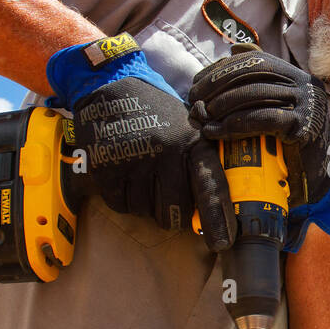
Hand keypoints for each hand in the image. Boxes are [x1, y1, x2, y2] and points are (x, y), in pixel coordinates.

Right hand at [48, 34, 234, 250]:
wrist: (109, 85)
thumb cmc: (154, 111)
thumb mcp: (186, 126)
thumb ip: (198, 160)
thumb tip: (211, 209)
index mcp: (192, 141)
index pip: (210, 185)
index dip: (217, 217)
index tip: (222, 243)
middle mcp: (167, 151)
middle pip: (174, 210)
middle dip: (171, 213)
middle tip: (164, 197)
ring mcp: (135, 159)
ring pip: (146, 211)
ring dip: (145, 203)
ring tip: (141, 174)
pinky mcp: (107, 167)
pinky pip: (121, 205)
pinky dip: (123, 198)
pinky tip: (123, 174)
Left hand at [187, 46, 329, 207]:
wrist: (314, 181)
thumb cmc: (287, 145)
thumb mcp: (274, 107)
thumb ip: (258, 80)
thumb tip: (235, 49)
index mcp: (296, 75)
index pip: (255, 59)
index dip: (222, 69)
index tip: (197, 84)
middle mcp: (305, 84)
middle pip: (253, 72)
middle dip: (217, 84)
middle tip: (195, 101)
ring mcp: (307, 104)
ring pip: (255, 93)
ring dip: (222, 105)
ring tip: (202, 118)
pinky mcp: (304, 127)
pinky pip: (263, 119)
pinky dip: (234, 124)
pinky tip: (215, 132)